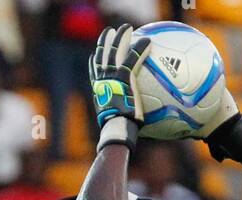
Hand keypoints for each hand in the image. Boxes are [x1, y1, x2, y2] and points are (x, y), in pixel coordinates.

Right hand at [89, 23, 150, 137]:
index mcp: (99, 89)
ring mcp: (112, 76)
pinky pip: (133, 58)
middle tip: (109, 32)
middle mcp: (103, 80)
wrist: (116, 128)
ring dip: (121, 37)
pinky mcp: (124, 77)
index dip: (95, 60)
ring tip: (127, 28)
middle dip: (105, 41)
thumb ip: (119, 117)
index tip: (95, 54)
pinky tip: (147, 40)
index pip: (94, 71)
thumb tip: (129, 125)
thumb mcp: (114, 123)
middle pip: (102, 54)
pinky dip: (140, 48)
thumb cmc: (117, 130)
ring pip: (115, 50)